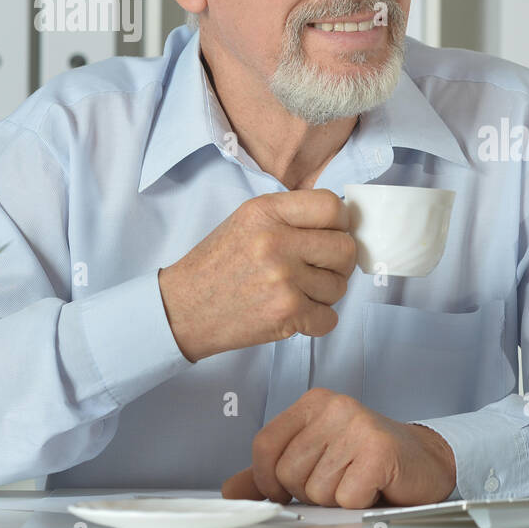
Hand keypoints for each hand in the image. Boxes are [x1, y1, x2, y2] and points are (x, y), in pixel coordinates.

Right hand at [156, 189, 356, 361]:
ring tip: (297, 292)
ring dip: (326, 294)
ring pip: (340, 286)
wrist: (182, 308)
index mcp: (267, 211)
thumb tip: (343, 222)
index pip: (332, 206)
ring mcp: (282, 279)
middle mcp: (276, 242)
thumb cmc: (218, 264)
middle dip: (339, 263)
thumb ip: (291, 216)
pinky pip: (330, 318)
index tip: (332, 234)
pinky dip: (318, 321)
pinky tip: (296, 313)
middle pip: (345, 248)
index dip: (340, 223)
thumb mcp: (248, 221)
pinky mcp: (286, 313)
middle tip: (320, 270)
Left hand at [220, 388, 457, 507]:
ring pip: (316, 488)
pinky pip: (346, 497)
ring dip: (336, 498)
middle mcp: (335, 406)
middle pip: (288, 471)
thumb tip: (231, 490)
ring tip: (358, 481)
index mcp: (313, 403)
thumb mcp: (314, 460)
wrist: (423, 462)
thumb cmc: (367, 460)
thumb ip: (270, 473)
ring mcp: (358, 425)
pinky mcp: (379, 449)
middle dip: (309, 490)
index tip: (285, 490)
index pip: (265, 445)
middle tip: (339, 479)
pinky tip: (374, 486)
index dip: (268, 479)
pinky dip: (358, 503)